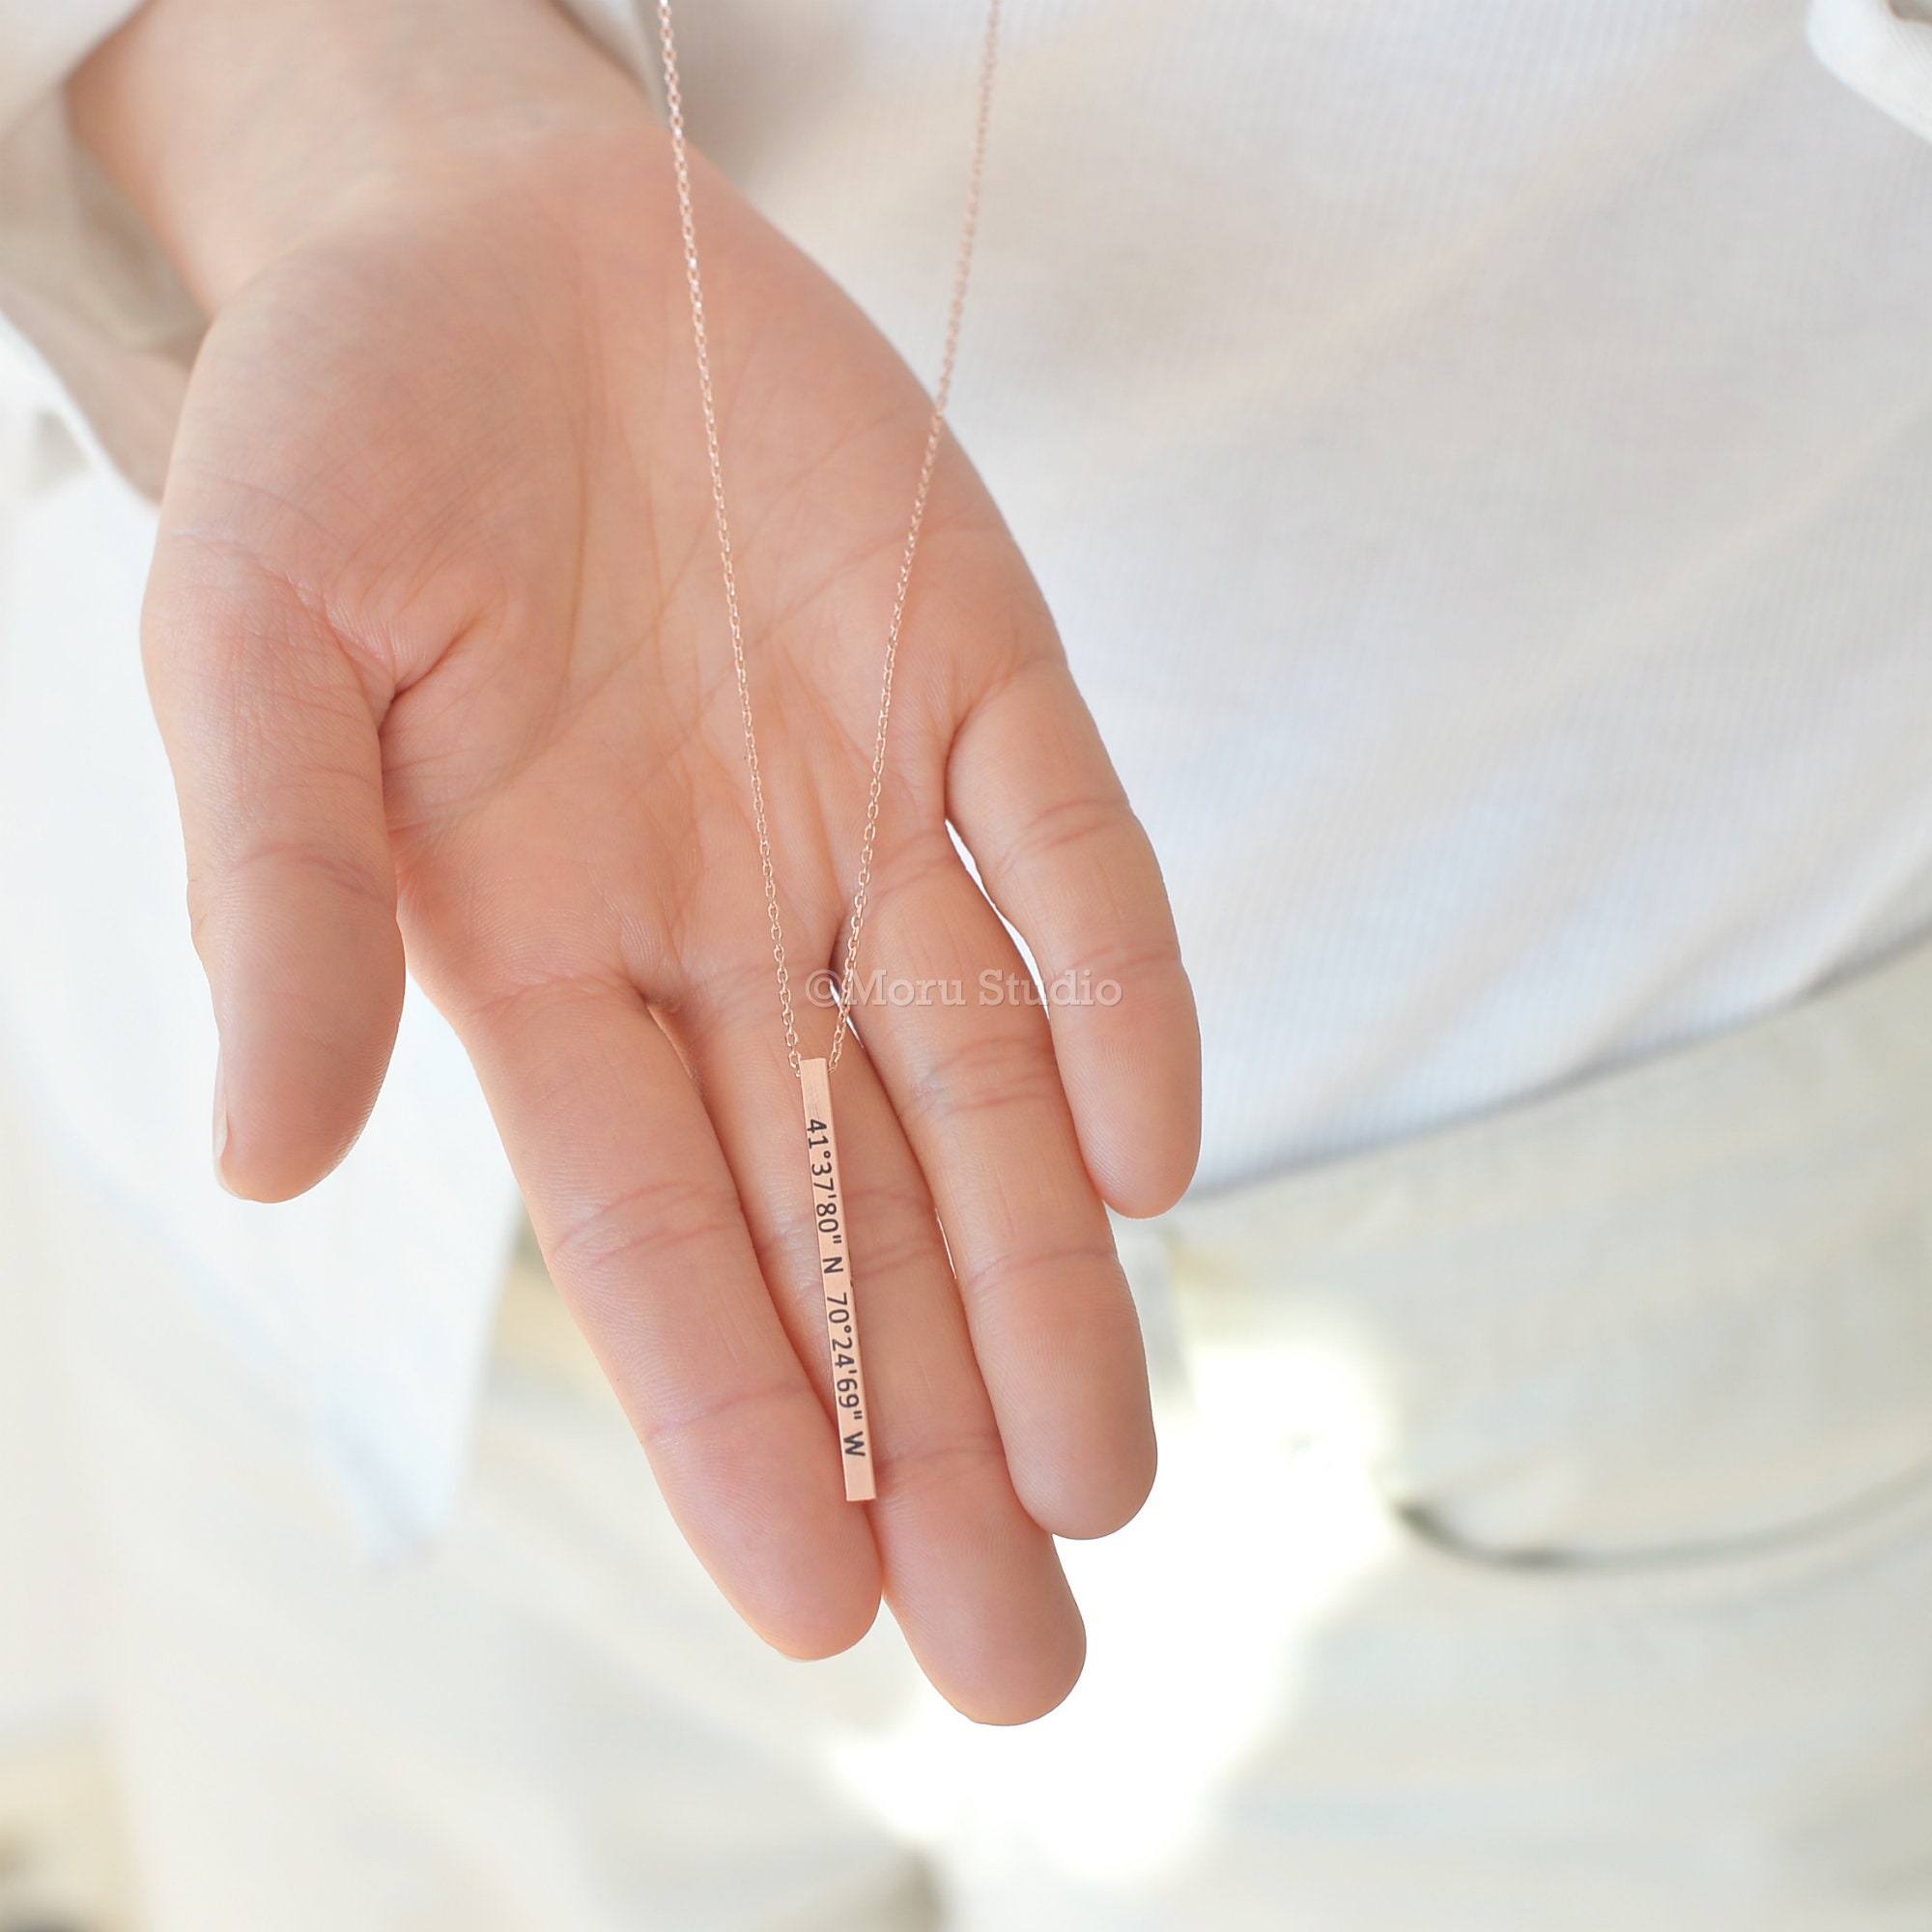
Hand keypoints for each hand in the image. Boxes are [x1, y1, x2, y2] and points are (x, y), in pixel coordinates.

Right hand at [74, 0, 1198, 1722]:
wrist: (491, 228)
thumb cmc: (336, 436)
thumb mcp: (247, 649)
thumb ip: (273, 894)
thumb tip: (267, 1153)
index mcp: (543, 954)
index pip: (661, 1241)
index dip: (734, 1423)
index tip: (816, 1608)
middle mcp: (726, 923)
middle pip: (852, 1221)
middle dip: (932, 1431)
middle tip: (1024, 1654)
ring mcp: (867, 811)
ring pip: (989, 1093)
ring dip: (1053, 1278)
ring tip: (1107, 1483)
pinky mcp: (983, 677)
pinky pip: (1072, 860)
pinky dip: (1118, 996)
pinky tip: (1152, 1154)